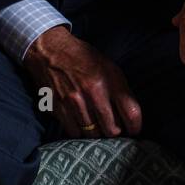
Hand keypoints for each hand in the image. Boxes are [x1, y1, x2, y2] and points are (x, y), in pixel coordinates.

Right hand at [22, 25, 141, 137]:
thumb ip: (120, 90)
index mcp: (110, 79)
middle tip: (113, 128)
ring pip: (93, 133)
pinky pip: (74, 132)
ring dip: (96, 132)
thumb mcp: (109, 67)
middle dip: (114, 132)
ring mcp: (75, 101)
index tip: (133, 130)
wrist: (50, 50)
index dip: (135, 127)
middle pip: (112, 129)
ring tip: (96, 124)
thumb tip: (130, 116)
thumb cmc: (83, 58)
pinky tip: (80, 121)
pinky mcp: (58, 108)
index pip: (131, 112)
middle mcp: (94, 91)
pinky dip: (79, 131)